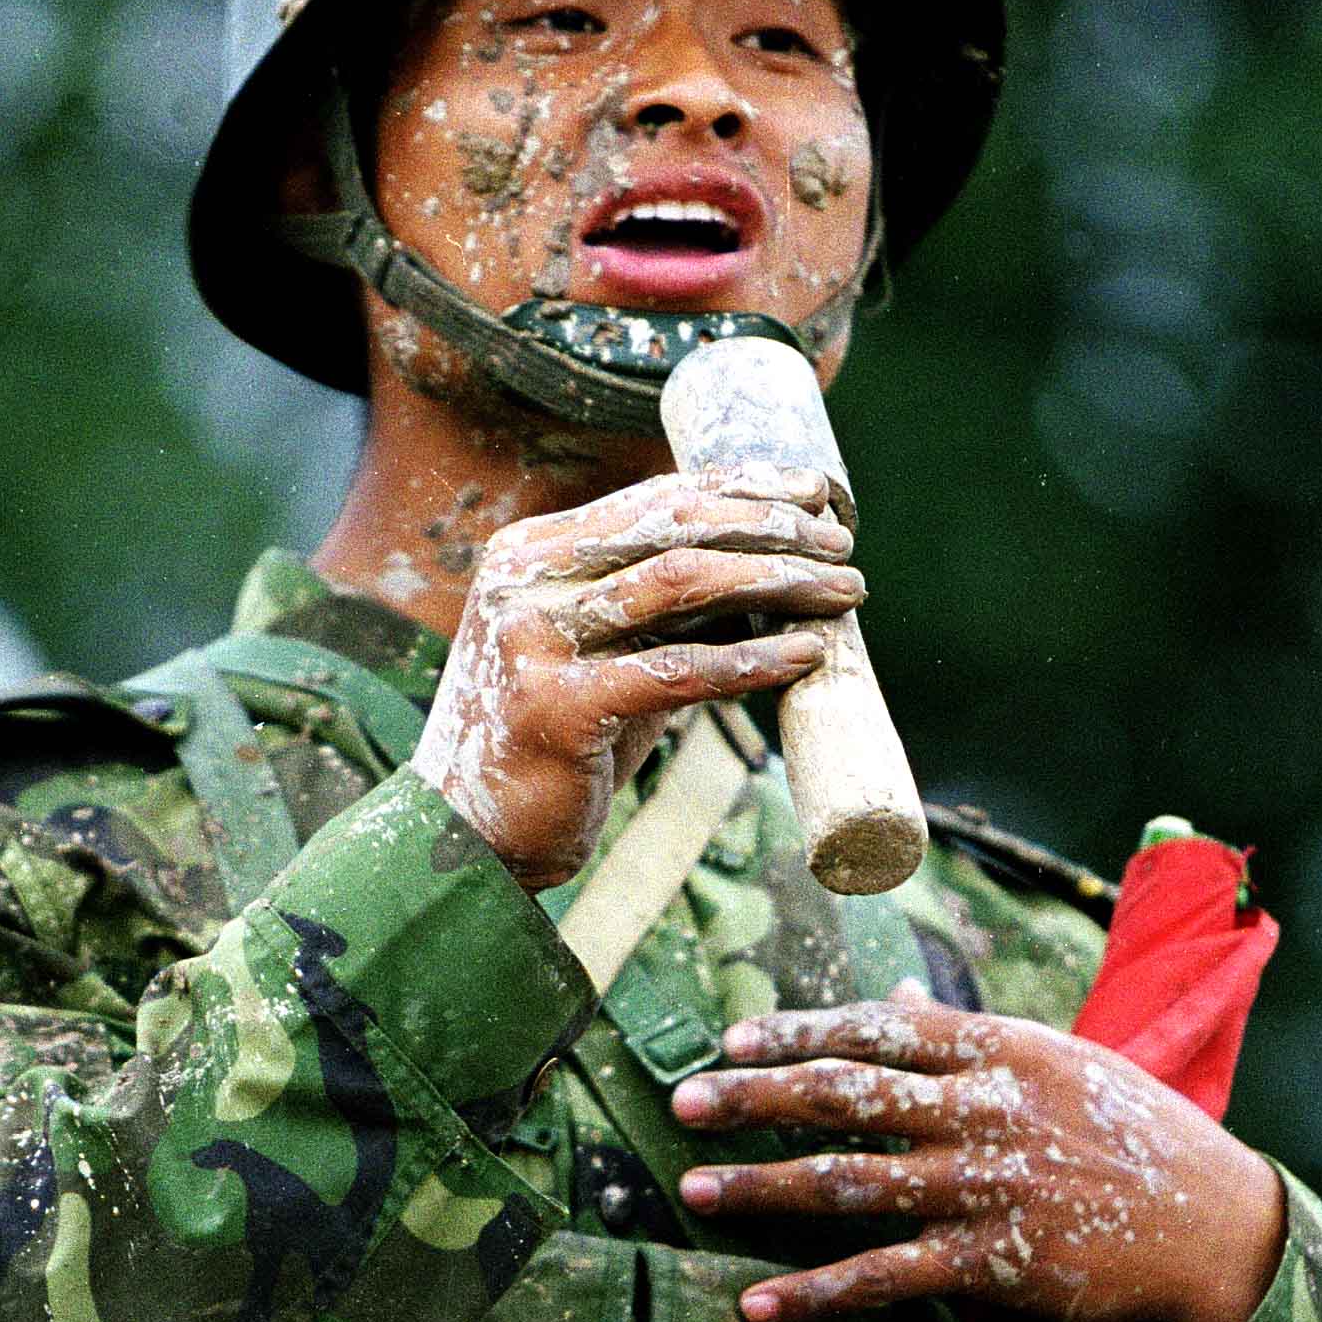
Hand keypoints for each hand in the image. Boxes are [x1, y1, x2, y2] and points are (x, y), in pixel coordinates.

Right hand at [410, 464, 860, 889]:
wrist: (476, 836)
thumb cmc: (557, 744)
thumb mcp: (605, 654)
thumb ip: (662, 610)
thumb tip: (775, 568)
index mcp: (531, 553)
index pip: (654, 497)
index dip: (743, 485)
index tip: (817, 490)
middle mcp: (524, 581)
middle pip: (673, 525)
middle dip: (772, 525)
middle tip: (843, 541)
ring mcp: (534, 641)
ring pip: (680, 582)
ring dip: (777, 579)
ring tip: (844, 589)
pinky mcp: (558, 709)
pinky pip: (678, 670)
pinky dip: (753, 659)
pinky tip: (807, 655)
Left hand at [671, 992, 1286, 1321]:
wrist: (1221, 1226)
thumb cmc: (1132, 1133)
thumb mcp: (1057, 1061)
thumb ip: (969, 1039)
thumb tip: (897, 999)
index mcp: (999, 1048)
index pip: (876, 1026)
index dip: (797, 1031)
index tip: (733, 1040)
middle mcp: (984, 1109)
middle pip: (844, 1095)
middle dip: (753, 1097)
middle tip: (683, 1102)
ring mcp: (986, 1187)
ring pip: (849, 1183)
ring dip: (762, 1188)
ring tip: (697, 1191)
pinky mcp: (996, 1264)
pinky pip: (885, 1276)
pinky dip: (816, 1290)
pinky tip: (760, 1301)